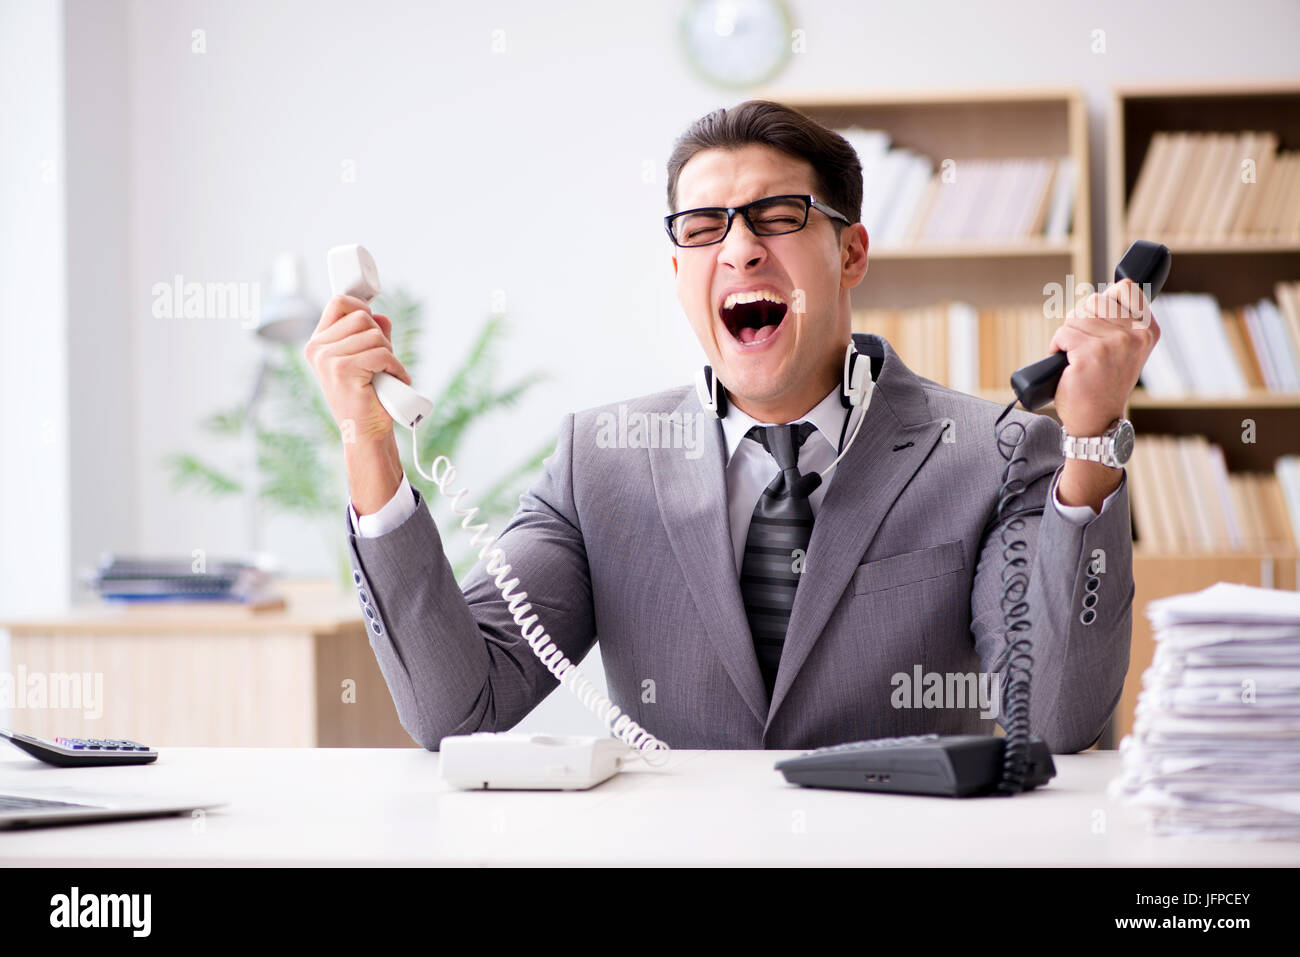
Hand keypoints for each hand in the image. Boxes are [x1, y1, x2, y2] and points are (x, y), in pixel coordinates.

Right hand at [304, 294, 413, 444]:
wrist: (366, 431)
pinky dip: (396, 368)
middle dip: (381, 338)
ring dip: (390, 355)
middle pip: (362, 317)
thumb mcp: (369, 358)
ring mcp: (327, 359)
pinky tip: (394, 380)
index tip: (375, 326)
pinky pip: (381, 354)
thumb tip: (381, 316)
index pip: (339, 303)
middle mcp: (317, 348)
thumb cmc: (368, 396)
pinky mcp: (342, 370)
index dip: (362, 308)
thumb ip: (372, 334)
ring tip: (387, 373)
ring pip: (374, 335)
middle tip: (383, 362)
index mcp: (318, 343)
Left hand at [1048, 279, 1160, 436]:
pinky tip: (1067, 365)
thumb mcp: (1125, 347)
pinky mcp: (1089, 355)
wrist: (1097, 420)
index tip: (1100, 325)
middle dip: (1082, 320)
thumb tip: (1113, 287)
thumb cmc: (1105, 382)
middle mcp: (1135, 335)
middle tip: (1085, 347)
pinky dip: (1056, 347)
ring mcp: (1114, 345)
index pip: (1125, 288)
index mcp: (1148, 330)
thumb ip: (1123, 318)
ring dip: (1068, 336)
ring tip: (1078, 359)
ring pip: (1075, 317)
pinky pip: (1062, 333)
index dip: (1104, 303)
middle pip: (1094, 300)